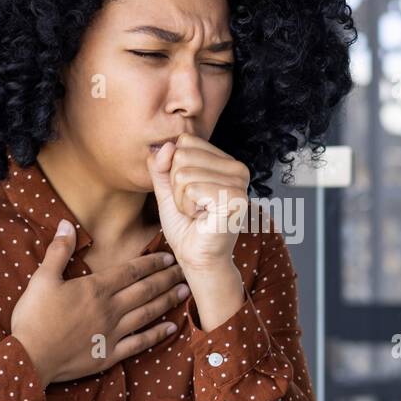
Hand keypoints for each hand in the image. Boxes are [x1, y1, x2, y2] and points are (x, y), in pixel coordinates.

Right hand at [11, 220, 188, 383]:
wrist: (30, 358)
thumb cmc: (33, 318)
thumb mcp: (42, 279)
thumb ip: (58, 251)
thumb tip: (65, 223)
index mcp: (95, 288)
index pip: (131, 271)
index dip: (152, 262)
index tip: (169, 256)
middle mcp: (110, 308)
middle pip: (145, 290)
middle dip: (166, 278)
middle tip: (185, 271)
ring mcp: (113, 332)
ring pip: (148, 313)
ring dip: (167, 301)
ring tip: (184, 292)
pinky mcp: (110, 354)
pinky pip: (140, 343)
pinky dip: (157, 335)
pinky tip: (172, 328)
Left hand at [147, 133, 250, 274]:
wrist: (198, 259)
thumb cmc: (186, 227)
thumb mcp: (167, 190)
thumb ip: (162, 166)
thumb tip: (167, 145)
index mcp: (225, 161)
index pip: (186, 141)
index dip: (175, 169)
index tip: (189, 193)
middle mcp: (237, 167)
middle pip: (182, 155)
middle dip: (176, 185)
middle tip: (193, 206)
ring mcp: (239, 182)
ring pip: (183, 173)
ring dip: (181, 199)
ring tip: (197, 213)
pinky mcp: (235, 197)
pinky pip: (191, 189)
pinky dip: (187, 207)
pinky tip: (202, 218)